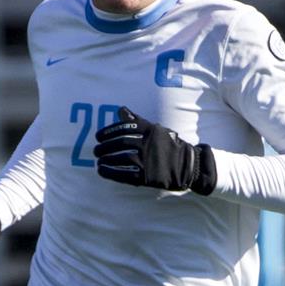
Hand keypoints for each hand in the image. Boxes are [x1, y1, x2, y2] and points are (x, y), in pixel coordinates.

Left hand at [93, 107, 215, 194]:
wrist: (188, 165)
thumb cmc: (170, 146)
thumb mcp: (156, 129)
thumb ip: (137, 121)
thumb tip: (121, 109)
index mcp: (150, 131)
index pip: (125, 128)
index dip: (109, 132)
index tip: (98, 136)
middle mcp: (148, 144)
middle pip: (121, 143)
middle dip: (105, 146)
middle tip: (96, 150)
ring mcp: (148, 160)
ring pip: (121, 158)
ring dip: (106, 159)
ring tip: (98, 160)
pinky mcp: (147, 176)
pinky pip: (125, 174)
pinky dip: (111, 172)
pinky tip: (102, 170)